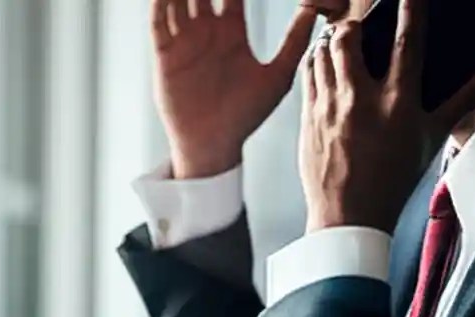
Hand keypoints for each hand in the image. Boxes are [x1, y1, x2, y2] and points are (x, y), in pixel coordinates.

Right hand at [153, 0, 348, 178]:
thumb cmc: (246, 115)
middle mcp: (206, 32)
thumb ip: (295, 42)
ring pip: (178, 1)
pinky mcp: (165, 56)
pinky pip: (159, 23)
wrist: (214, 144)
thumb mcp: (277, 76)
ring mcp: (184, 43)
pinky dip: (160, 5)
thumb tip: (316, 10)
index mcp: (231, 32)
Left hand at [299, 0, 474, 232]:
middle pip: (349, 39)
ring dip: (330, 42)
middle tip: (359, 29)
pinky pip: (306, 75)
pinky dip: (314, 63)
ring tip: (340, 46)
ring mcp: (329, 108)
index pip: (406, 42)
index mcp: (398, 102)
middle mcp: (360, 100)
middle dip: (352, 26)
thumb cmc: (393, 178)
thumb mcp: (433, 135)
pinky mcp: (307, 118)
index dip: (410, 9)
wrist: (348, 215)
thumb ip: (466, 96)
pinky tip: (322, 65)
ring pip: (321, 53)